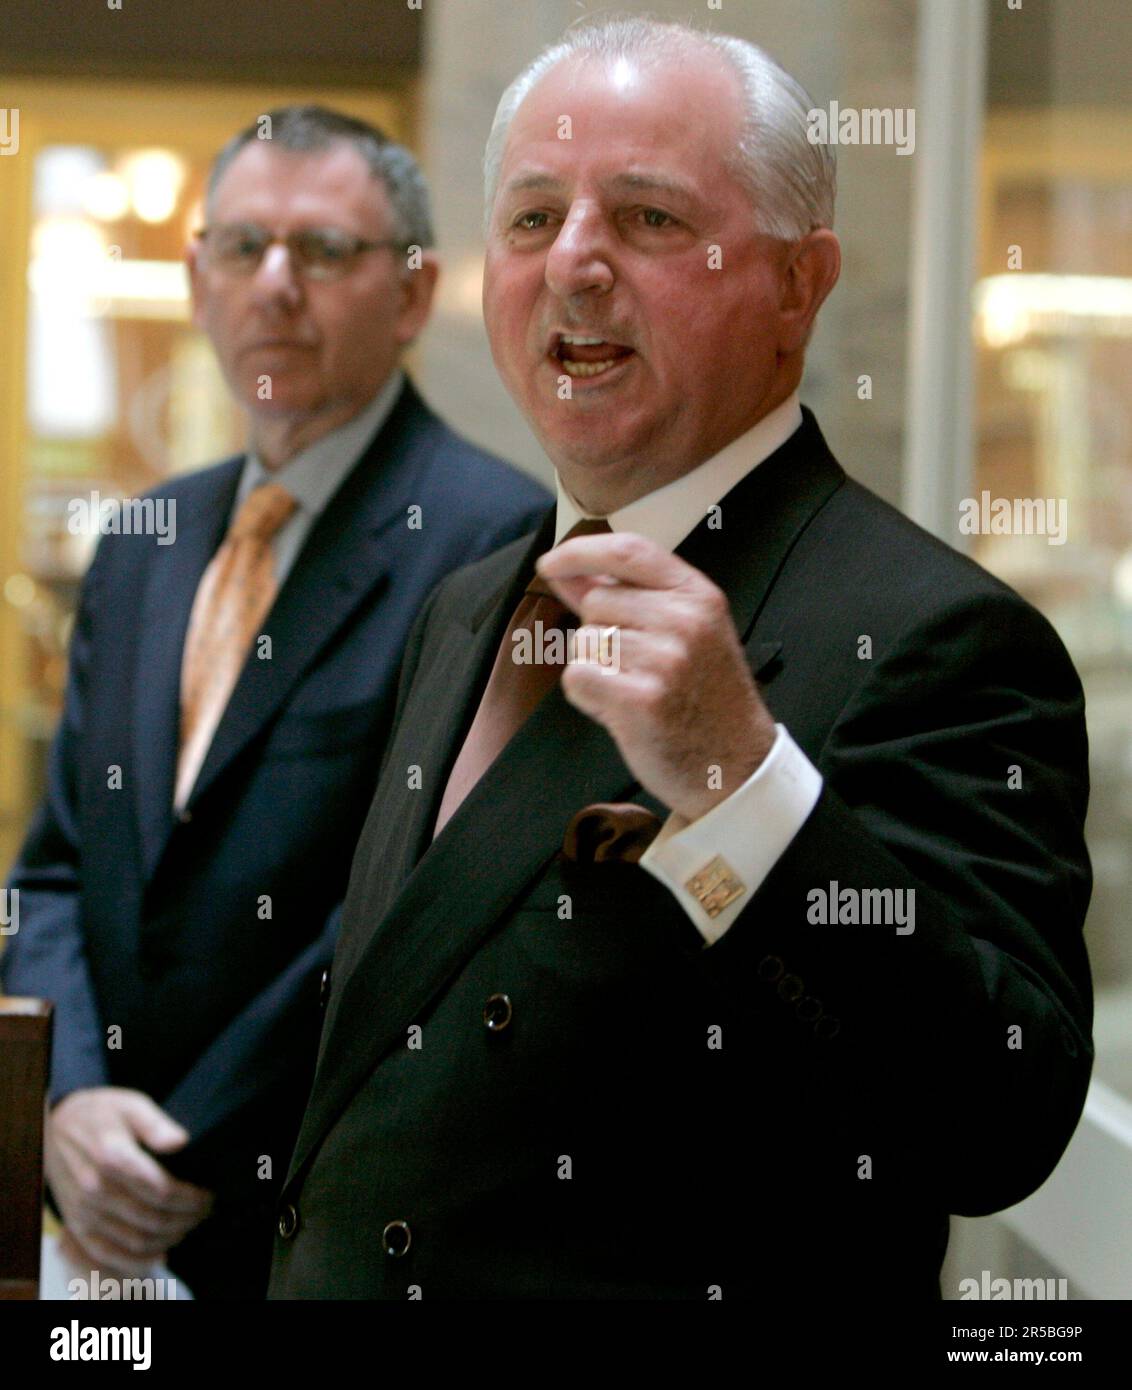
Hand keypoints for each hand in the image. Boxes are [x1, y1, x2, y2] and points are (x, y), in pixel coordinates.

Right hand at [45, 1087, 213, 1275]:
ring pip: (135, 1239)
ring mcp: (84, 1210)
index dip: (190, 1198)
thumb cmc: (100, 1113)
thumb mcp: (131, 1104)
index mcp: (112, 1156)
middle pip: (152, 1217)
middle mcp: (96, 1188)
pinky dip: (136, 1259)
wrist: (56, 1126)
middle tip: (205, 1209)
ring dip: (169, 1237)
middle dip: (186, 1218)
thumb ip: (156, 1124)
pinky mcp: (77, 1223)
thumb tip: (181, 1142)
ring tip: (190, 1224)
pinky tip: (160, 1252)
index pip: (161, 1190)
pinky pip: (107, 1253)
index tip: (207, 1194)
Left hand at [537, 531, 776, 820]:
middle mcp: (685, 620)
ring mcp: (664, 659)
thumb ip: (624, 596)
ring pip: (584, 641)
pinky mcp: (640, 699)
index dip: (581, 552)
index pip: (628, 551)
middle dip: (600, 633)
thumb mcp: (683, 632)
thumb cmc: (703, 698)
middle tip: (638, 668)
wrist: (734, 764)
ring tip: (635, 690)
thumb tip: (569, 571)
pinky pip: (577, 676)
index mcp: (697, 595)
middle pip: (597, 601)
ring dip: (596, 668)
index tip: (550, 563)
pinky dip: (586, 695)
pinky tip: (620, 709)